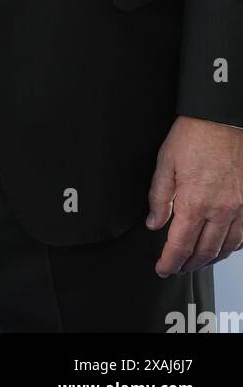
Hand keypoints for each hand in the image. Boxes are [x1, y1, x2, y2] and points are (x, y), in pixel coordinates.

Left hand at [147, 115, 242, 273]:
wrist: (222, 117)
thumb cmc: (195, 135)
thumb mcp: (165, 161)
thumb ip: (159, 196)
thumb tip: (154, 222)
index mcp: (194, 201)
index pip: (180, 244)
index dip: (170, 261)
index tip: (163, 269)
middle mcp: (220, 210)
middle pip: (204, 251)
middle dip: (188, 265)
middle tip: (177, 268)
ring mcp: (239, 208)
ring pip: (226, 247)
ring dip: (210, 259)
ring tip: (196, 262)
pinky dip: (231, 247)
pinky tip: (222, 247)